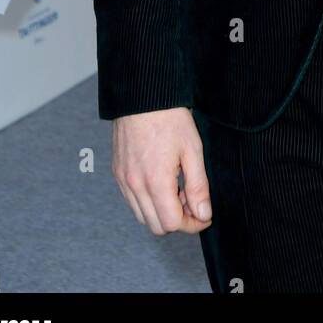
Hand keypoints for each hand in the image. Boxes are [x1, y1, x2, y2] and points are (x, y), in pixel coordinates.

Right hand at [113, 107, 211, 234]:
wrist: (142, 95)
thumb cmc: (169, 118)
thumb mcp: (193, 150)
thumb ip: (198, 186)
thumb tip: (203, 214)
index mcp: (155, 182)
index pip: (172, 224)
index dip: (192, 224)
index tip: (205, 214)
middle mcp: (134, 186)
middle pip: (156, 226)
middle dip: (178, 220)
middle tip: (192, 200)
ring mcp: (123, 180)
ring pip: (143, 217)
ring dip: (162, 212)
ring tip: (177, 189)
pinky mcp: (118, 173)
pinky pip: (132, 201)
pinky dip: (148, 201)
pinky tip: (162, 182)